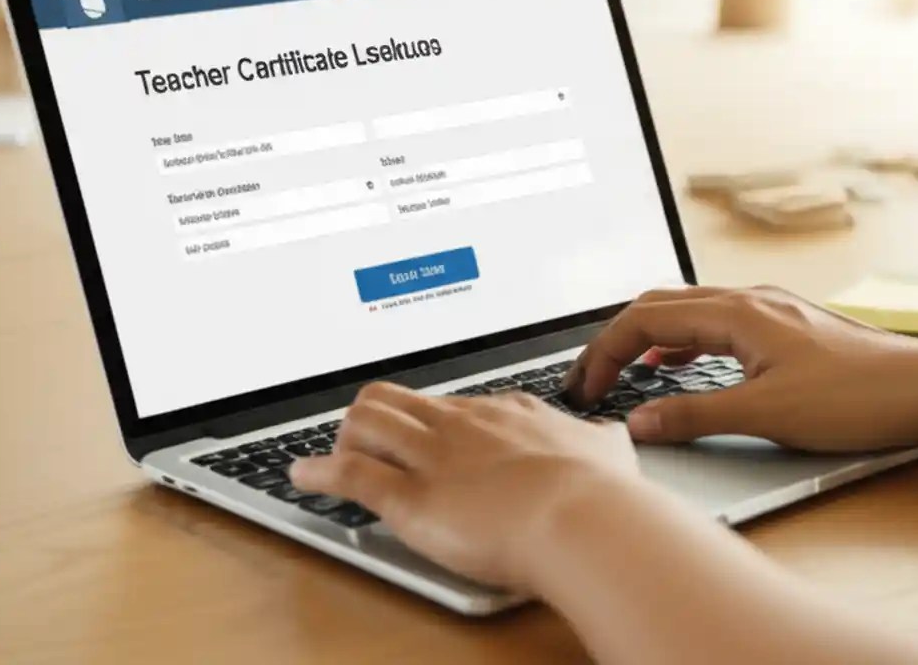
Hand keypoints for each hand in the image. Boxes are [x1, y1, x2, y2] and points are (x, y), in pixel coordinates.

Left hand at [290, 384, 638, 588]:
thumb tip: (612, 434)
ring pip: (366, 421)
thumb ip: (604, 440)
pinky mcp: (408, 497)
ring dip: (346, 438)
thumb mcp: (610, 451)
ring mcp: (432, 456)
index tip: (432, 434)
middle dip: (377, 416)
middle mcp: (463, 425)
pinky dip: (319, 474)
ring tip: (338, 455)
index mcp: (507, 414)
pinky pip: (349, 473)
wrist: (581, 518)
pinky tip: (305, 477)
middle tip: (373, 442)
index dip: (437, 421)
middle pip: (398, 399)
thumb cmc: (598, 493)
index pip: (457, 405)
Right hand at [564, 286, 917, 451]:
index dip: (604, 352)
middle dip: (616, 341)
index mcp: (737, 312)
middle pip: (660, 306)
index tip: (584, 387)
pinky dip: (684, 343)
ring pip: (689, 312)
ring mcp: (770, 311)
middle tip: (590, 380)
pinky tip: (681, 366)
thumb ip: (695, 416)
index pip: (644, 319)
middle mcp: (749, 300)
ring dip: (649, 339)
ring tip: (624, 373)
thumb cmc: (858, 398)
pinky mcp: (786, 328)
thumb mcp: (766, 414)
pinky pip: (716, 324)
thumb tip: (638, 421)